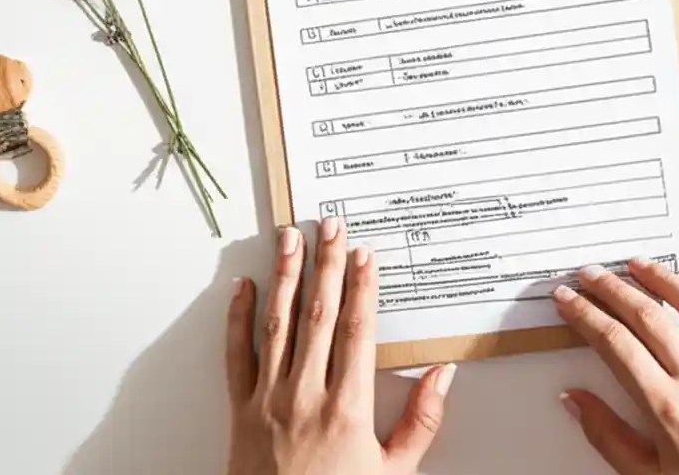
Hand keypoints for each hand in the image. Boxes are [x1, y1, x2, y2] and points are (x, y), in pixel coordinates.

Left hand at [225, 218, 456, 474]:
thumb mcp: (394, 471)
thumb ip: (421, 422)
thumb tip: (442, 377)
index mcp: (347, 408)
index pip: (357, 330)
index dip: (362, 287)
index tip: (365, 254)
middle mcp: (304, 395)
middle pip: (318, 314)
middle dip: (326, 264)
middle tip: (330, 226)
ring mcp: (267, 400)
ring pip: (277, 323)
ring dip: (285, 276)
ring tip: (289, 240)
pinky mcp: (239, 411)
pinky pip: (235, 355)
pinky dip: (237, 317)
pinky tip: (242, 288)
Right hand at [554, 260, 678, 474]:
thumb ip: (607, 436)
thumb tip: (574, 398)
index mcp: (668, 409)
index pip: (615, 344)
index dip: (585, 315)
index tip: (568, 299)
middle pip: (649, 318)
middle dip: (613, 289)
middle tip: (592, 274)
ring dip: (667, 281)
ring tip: (642, 265)